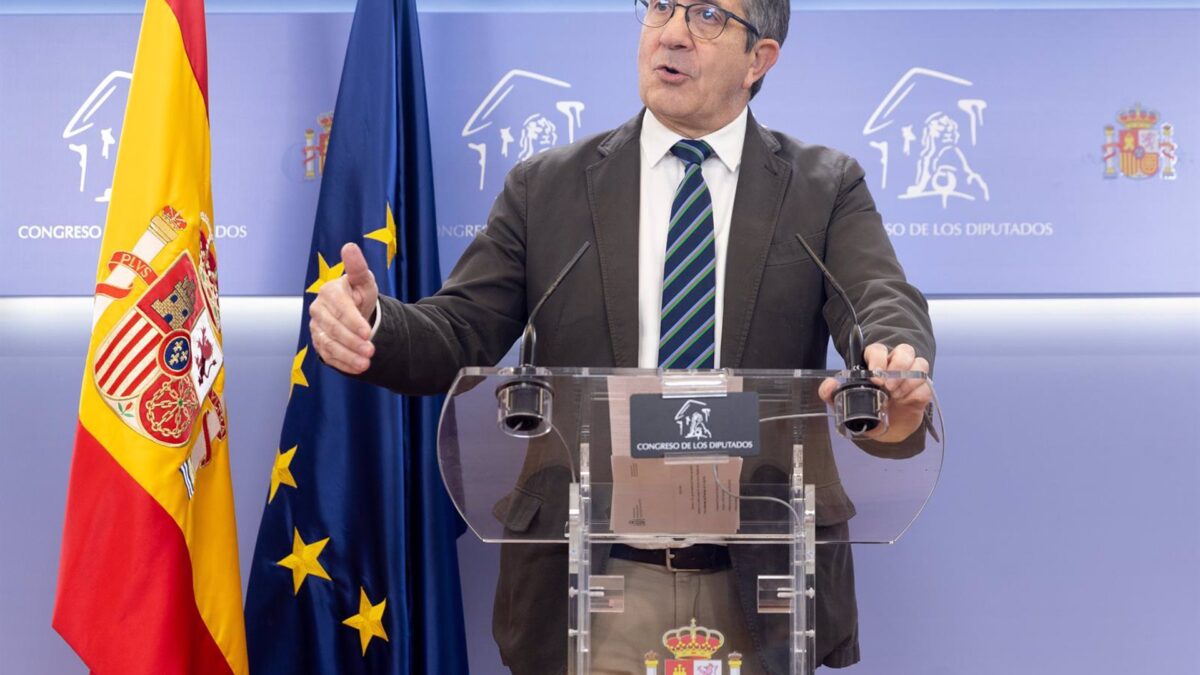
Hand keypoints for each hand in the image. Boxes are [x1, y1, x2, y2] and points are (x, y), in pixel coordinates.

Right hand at [308, 243, 376, 373]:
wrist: (355, 312)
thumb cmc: (359, 293)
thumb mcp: (363, 281)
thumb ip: (357, 267)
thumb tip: (350, 246)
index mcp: (329, 292)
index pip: (339, 308)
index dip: (352, 321)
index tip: (367, 332)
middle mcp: (319, 310)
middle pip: (333, 328)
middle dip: (352, 341)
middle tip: (372, 350)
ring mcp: (317, 327)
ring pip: (329, 344)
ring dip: (348, 355)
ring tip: (367, 363)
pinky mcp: (318, 342)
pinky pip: (328, 355)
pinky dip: (343, 363)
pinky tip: (358, 368)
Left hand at [818, 342, 931, 442]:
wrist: (885, 430)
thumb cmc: (866, 411)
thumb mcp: (845, 404)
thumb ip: (831, 394)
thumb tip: (829, 384)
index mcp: (875, 364)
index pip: (878, 350)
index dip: (878, 359)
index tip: (875, 377)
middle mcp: (895, 366)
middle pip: (905, 350)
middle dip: (898, 365)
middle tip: (888, 386)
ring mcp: (911, 376)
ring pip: (920, 362)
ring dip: (908, 379)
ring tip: (896, 395)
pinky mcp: (923, 389)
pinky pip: (926, 383)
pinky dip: (916, 392)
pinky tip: (906, 401)